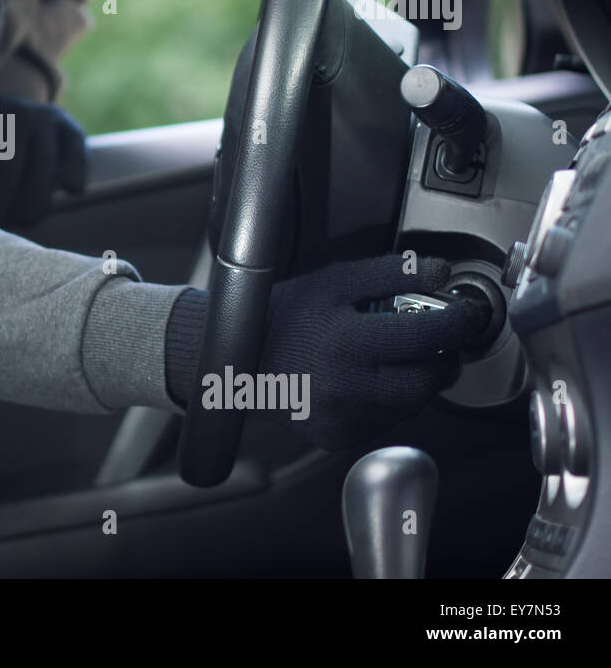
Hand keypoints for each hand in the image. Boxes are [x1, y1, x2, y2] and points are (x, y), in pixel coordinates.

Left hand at [0, 93, 86, 226]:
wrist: (23, 125)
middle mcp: (14, 108)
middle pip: (8, 166)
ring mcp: (45, 116)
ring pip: (43, 166)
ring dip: (34, 202)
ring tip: (24, 222)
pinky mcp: (71, 128)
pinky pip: (75, 154)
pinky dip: (74, 175)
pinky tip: (68, 194)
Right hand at [166, 255, 490, 450]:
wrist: (240, 358)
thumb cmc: (286, 315)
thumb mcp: (334, 281)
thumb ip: (390, 273)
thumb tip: (441, 272)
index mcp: (348, 342)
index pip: (428, 335)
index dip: (459, 322)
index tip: (468, 313)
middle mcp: (348, 387)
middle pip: (428, 379)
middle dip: (442, 357)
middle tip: (435, 338)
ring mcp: (344, 418)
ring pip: (411, 405)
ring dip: (417, 380)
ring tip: (398, 356)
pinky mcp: (339, 437)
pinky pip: (386, 422)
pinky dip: (390, 402)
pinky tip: (370, 379)